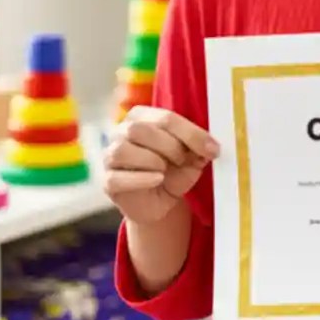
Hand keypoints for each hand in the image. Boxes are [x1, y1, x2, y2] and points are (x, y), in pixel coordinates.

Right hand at [102, 105, 218, 224]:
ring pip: (123, 150)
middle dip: (171, 146)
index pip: (165, 117)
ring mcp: (110, 156)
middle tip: (184, 160)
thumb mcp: (191, 159)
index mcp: (141, 117)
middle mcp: (121, 131)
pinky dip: (141, 179)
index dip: (191, 134)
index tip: (212, 149)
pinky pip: (117, 178)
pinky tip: (157, 180)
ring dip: (152, 160)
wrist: (158, 203)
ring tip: (165, 171)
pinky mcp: (107, 181)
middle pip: (141, 130)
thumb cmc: (173, 173)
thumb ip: (198, 149)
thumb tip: (209, 146)